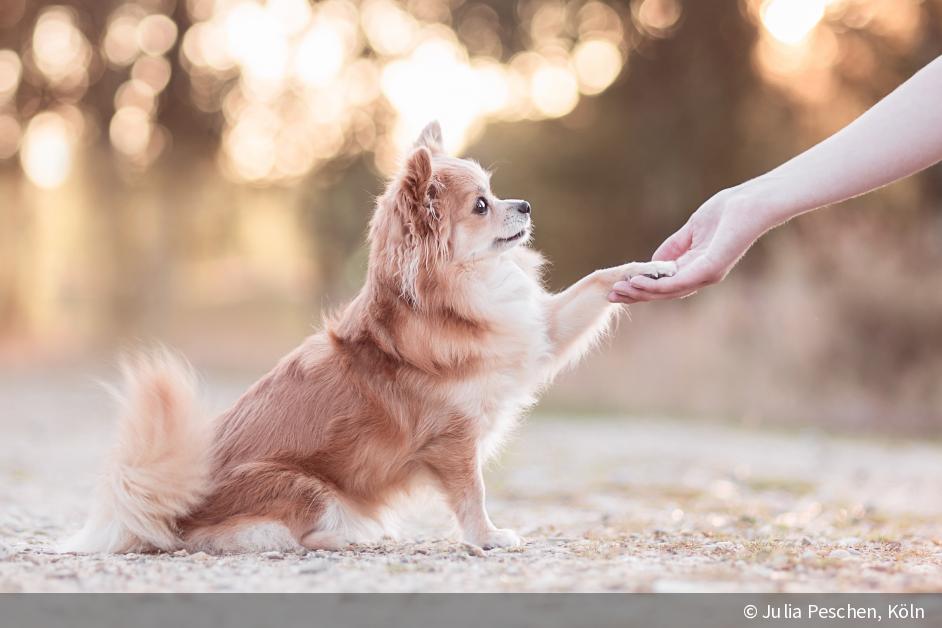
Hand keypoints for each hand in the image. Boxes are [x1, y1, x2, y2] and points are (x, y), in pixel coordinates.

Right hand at [608, 188, 770, 302]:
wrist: (752, 203)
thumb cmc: (728, 211)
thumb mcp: (692, 229)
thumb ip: (673, 247)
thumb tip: (651, 262)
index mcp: (697, 267)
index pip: (664, 283)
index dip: (640, 286)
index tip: (618, 285)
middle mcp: (701, 276)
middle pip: (663, 292)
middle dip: (636, 295)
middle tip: (611, 296)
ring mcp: (706, 274)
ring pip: (667, 291)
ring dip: (641, 292)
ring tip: (619, 290)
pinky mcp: (709, 269)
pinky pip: (678, 282)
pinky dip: (656, 284)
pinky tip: (638, 282)